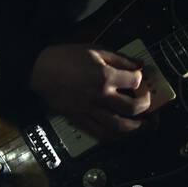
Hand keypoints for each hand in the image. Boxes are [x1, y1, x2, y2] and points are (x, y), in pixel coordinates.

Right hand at [29, 44, 152, 139]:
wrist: (40, 70)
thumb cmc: (67, 56)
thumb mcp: (95, 50)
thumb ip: (120, 58)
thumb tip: (140, 65)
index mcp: (105, 76)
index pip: (134, 81)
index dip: (141, 79)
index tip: (140, 78)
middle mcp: (101, 96)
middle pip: (132, 107)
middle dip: (145, 105)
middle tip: (147, 103)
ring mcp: (90, 110)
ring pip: (119, 126)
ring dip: (135, 127)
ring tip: (143, 125)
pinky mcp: (79, 119)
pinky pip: (100, 133)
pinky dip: (114, 136)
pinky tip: (121, 134)